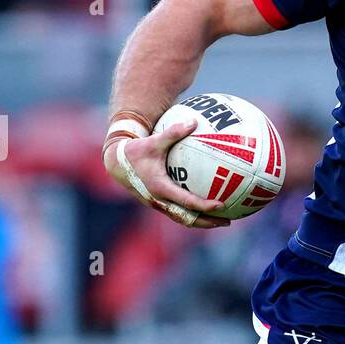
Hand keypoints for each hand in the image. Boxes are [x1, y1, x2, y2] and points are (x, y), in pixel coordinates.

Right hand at [103, 118, 226, 227]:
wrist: (116, 164)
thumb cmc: (136, 151)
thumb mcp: (153, 141)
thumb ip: (173, 132)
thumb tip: (193, 121)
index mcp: (160, 188)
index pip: (186, 202)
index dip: (204, 205)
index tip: (221, 204)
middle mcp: (160, 201)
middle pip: (188, 219)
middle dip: (208, 222)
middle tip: (228, 221)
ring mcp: (159, 205)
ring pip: (184, 219)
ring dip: (203, 222)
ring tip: (222, 221)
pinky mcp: (159, 204)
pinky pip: (179, 213)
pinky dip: (194, 214)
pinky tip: (208, 210)